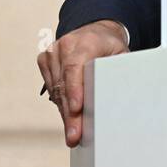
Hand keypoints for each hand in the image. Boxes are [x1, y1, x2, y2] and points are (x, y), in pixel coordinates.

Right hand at [36, 19, 128, 147]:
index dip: (74, 89)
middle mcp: (66, 45)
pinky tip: (68, 117)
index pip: (75, 66)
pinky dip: (60, 104)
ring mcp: (53, 52)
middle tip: (74, 136)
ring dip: (64, 113)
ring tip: (72, 133)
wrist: (95, 31)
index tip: (76, 108)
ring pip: (56, 89)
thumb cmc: (109, 46)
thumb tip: (120, 95)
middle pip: (64, 83)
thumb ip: (119, 71)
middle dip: (69, 113)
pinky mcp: (45, 60)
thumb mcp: (121, 54)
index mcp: (86, 41)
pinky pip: (51, 87)